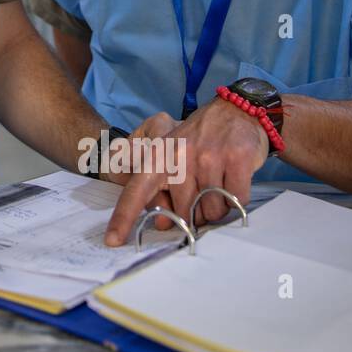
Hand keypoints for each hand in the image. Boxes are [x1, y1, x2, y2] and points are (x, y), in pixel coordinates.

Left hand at [104, 100, 267, 245]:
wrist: (235, 111)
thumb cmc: (199, 141)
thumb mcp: (169, 155)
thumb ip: (160, 190)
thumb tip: (163, 223)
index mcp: (158, 156)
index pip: (137, 191)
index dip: (124, 217)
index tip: (113, 241)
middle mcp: (180, 155)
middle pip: (184, 213)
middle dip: (194, 214)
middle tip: (201, 194)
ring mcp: (210, 155)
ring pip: (213, 211)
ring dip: (218, 207)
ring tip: (218, 183)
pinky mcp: (237, 158)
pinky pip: (237, 200)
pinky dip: (238, 199)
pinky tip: (233, 180)